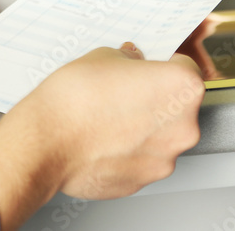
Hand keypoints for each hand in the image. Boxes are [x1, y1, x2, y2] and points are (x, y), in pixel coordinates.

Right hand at [0, 44, 203, 229]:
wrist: (46, 141)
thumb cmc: (74, 100)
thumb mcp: (105, 56)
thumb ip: (130, 59)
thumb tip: (133, 62)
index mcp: (182, 87)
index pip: (187, 67)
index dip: (166, 64)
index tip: (154, 66)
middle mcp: (183, 126)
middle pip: (179, 105)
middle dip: (157, 98)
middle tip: (127, 91)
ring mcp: (166, 157)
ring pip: (163, 135)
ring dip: (145, 126)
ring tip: (112, 117)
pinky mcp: (146, 179)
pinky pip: (145, 158)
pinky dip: (132, 150)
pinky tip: (107, 137)